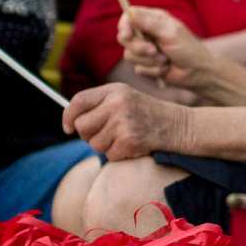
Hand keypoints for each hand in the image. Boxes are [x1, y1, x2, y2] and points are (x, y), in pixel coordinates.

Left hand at [64, 82, 192, 162]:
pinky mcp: (129, 141)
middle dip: (88, 135)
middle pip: (81, 126)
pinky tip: (132, 145)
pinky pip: (109, 155)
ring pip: (94, 144)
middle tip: (105, 133)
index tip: (67, 127)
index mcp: (114, 90)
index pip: (78, 101)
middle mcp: (117, 104)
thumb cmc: (147, 113)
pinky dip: (118, 154)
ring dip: (105, 146)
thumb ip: (99, 104)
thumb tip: (70, 121)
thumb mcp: (124, 98)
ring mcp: (123, 123)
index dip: (68, 116)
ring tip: (123, 137)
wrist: (178, 125)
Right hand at [118, 7, 218, 90]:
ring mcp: (145, 50)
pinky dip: (153, 70)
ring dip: (149, 61)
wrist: (197, 72)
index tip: (127, 35)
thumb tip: (130, 12)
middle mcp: (146, 33)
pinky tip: (166, 68)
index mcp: (153, 19)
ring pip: (129, 55)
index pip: (128, 17)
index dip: (124, 26)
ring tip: (165, 60)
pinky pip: (138, 69)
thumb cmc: (188, 48)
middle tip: (154, 50)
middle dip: (139, 47)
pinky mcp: (146, 65)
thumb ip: (149, 22)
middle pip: (124, 38)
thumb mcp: (170, 32)